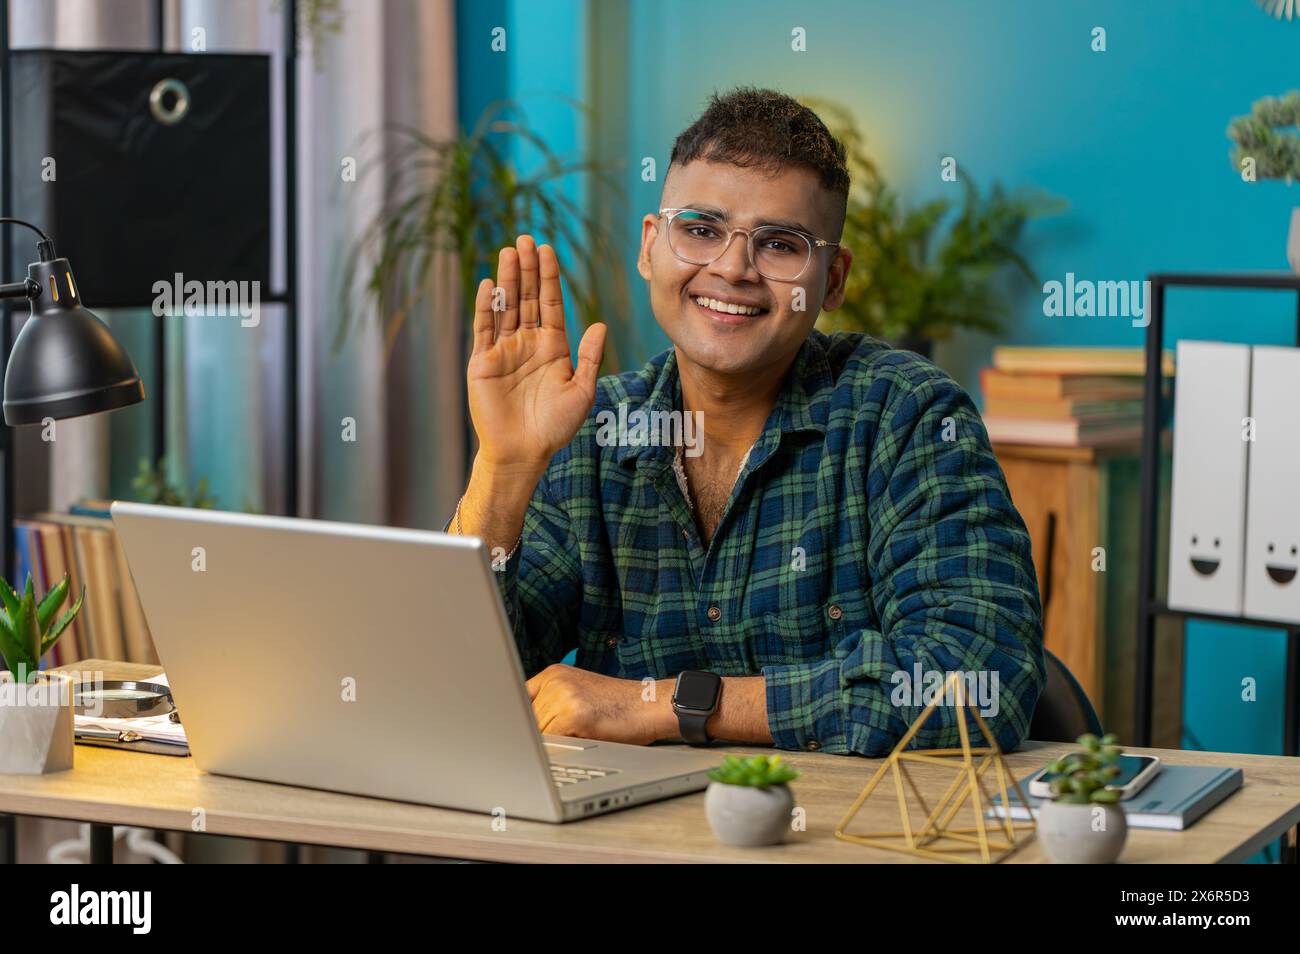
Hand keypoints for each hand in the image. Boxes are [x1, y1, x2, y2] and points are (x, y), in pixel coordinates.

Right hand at [468, 235, 606, 473]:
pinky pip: (483, 328)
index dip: (548, 277)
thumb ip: (589, 357)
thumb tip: (599, 324)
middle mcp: (527, 343)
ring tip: (508, 251)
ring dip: (508, 279)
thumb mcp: (581, 391)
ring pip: (506, 306)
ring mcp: (503, 350)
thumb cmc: (555, 426)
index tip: (547, 250)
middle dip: (526, 268)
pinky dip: (485, 306)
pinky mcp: (482, 362)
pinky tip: (490, 284)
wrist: (523, 452)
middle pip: (527, 297)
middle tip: (525, 239)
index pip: (550, 303)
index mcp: (552, 346)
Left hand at [526, 664, 673, 745]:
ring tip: (583, 734)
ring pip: (537, 735)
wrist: (651, 705)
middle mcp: (554, 681)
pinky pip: (551, 744)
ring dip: (554, 745)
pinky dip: (563, 751)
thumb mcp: (579, 695)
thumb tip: (521, 730)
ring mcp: (562, 695)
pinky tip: (586, 739)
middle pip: (525, 722)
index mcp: (553, 674)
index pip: (518, 701)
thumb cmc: (619, 708)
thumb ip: (550, 704)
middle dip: (539, 737)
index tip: (519, 736)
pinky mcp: (573, 714)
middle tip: (571, 736)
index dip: (520, 723)